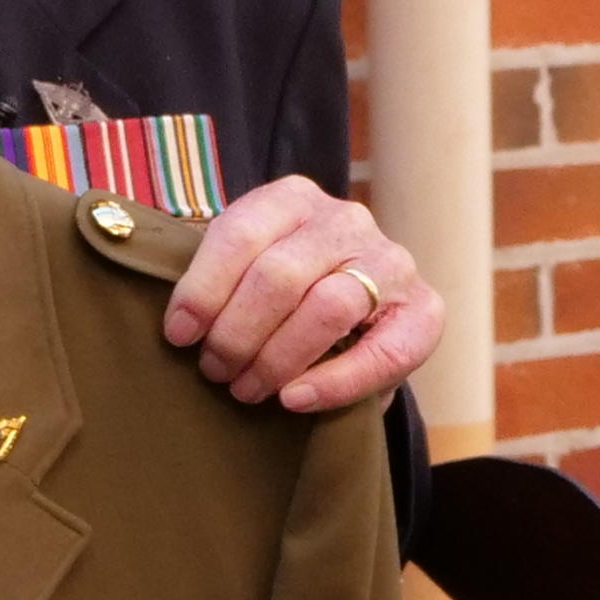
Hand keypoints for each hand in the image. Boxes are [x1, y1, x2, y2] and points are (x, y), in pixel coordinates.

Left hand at [166, 177, 439, 414]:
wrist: (360, 324)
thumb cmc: (283, 301)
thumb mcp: (247, 272)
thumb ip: (219, 279)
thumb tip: (174, 315)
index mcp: (294, 198)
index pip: (240, 233)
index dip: (202, 288)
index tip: (179, 336)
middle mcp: (346, 220)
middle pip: (280, 275)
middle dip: (237, 333)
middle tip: (215, 371)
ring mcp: (391, 262)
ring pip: (326, 307)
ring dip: (276, 359)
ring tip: (247, 389)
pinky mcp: (424, 311)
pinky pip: (381, 353)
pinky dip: (333, 382)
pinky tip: (294, 400)